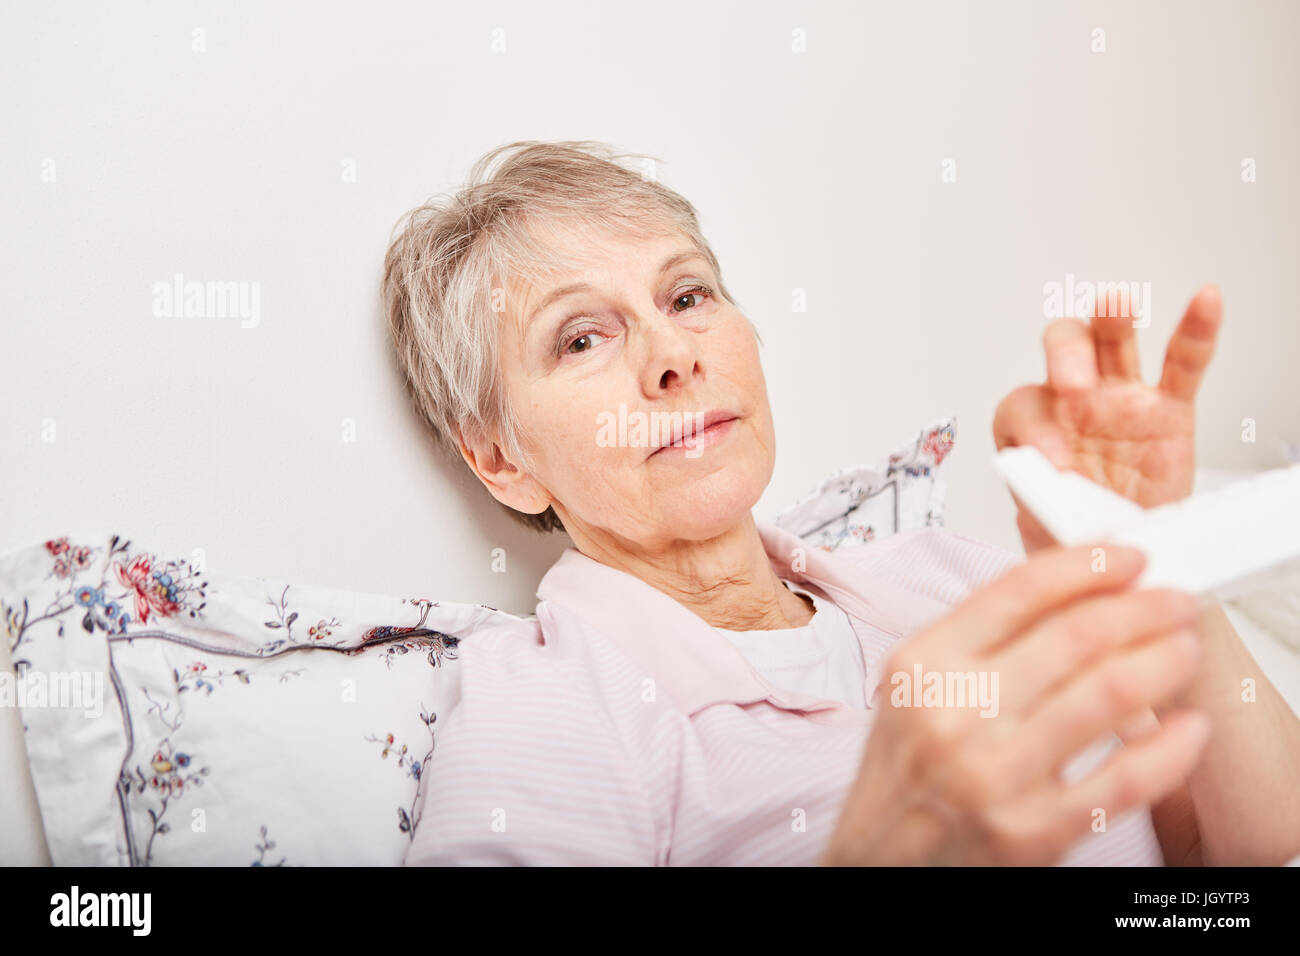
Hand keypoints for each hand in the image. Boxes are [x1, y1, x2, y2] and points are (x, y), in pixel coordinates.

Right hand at [819, 544, 1209, 865]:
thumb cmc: (903, 773)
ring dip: (1163, 662)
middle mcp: (954, 715)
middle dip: (1143, 608)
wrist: (879, 861)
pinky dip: (1168, 748)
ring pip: (1107, 696)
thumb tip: (1070, 589)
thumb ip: (979, 637)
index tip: (1128, 559)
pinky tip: (1184, 728)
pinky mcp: (1031, 831)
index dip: (1087, 565)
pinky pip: (1122, 779)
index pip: (1018, 590)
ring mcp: (995, 774)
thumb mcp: (913, 687)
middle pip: (1076, 635)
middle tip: (1173, 600)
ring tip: (1182, 649)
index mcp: (923, 666)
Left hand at [993, 285, 1223, 551]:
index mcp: (1034, 424)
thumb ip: (1042, 500)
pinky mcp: (1168, 409)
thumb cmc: (1071, 528)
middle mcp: (1075, 400)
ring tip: (1114, 305)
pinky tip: (1204, 303)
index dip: (1033, 428)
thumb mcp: (1043, 521)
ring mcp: (1122, 398)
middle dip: (1064, 357)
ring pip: (1114, 342)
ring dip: (1112, 320)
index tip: (1053, 464)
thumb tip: (1052, 490)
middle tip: (1071, 387)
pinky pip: (1183, 363)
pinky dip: (1195, 331)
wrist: (1113, 550)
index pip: (1022, 406)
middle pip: (1063, 349)